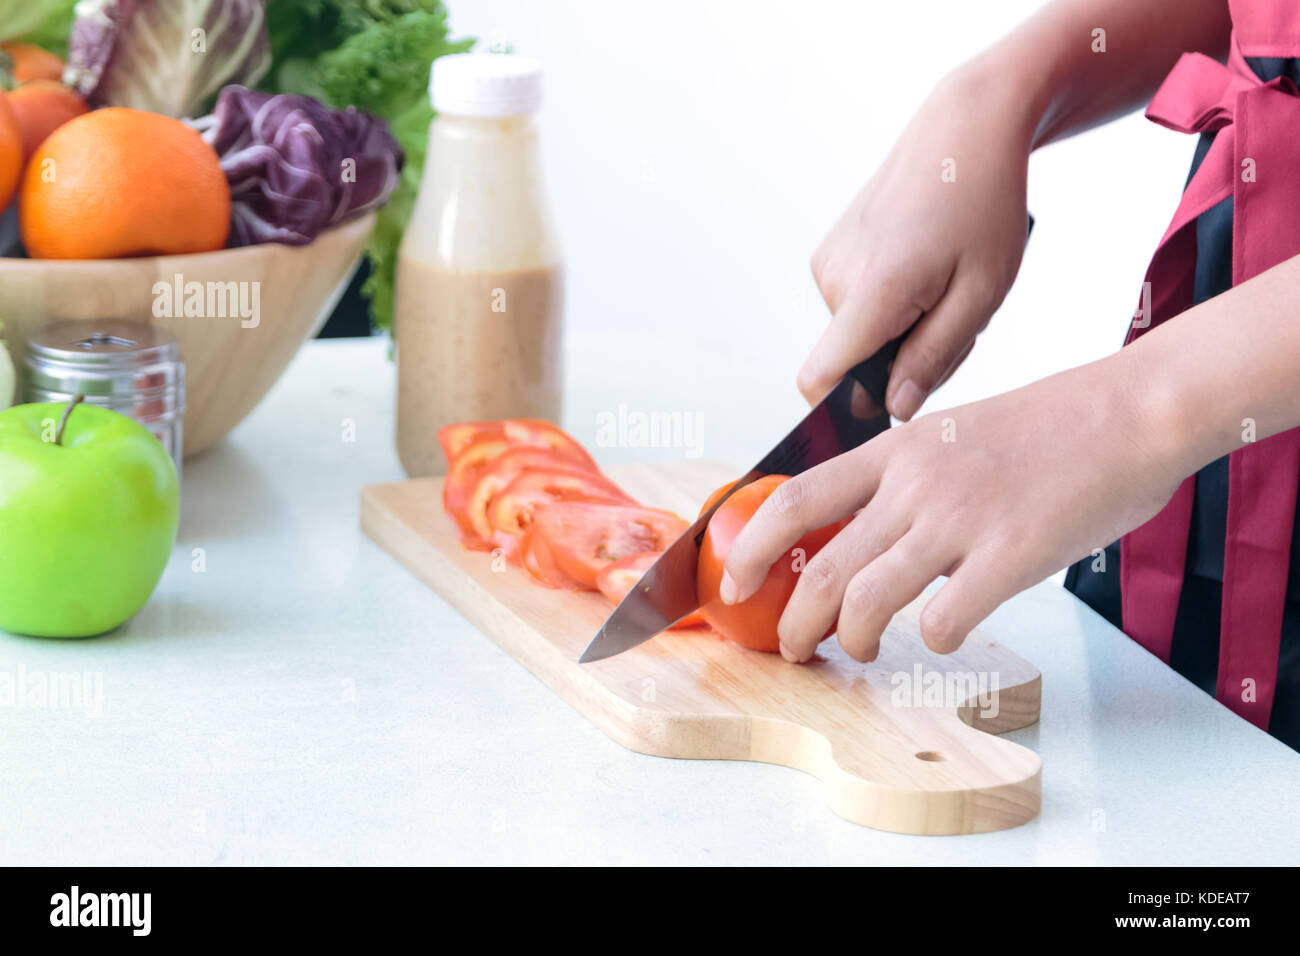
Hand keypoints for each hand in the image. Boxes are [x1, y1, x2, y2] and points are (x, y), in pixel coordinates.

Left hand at [719, 354, 1185, 660]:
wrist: (1132, 409)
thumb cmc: (1051, 425)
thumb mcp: (953, 431)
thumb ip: (906, 475)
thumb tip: (863, 525)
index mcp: (897, 448)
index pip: (795, 498)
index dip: (753, 547)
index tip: (735, 581)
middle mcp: (915, 483)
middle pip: (822, 567)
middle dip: (793, 621)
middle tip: (792, 647)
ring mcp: (961, 518)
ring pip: (867, 600)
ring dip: (853, 640)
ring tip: (859, 651)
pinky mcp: (1011, 555)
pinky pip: (945, 619)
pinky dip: (936, 642)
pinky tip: (946, 636)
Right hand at [800, 67, 1033, 418]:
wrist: (962, 128)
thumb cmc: (982, 205)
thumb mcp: (981, 294)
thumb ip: (932, 359)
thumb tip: (892, 410)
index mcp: (874, 291)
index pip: (819, 380)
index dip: (848, 407)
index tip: (893, 402)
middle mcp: (835, 279)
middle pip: (852, 363)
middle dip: (901, 361)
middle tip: (954, 317)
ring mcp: (827, 263)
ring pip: (856, 335)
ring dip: (901, 329)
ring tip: (943, 283)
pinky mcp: (829, 254)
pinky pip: (855, 307)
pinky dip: (889, 305)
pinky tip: (923, 266)